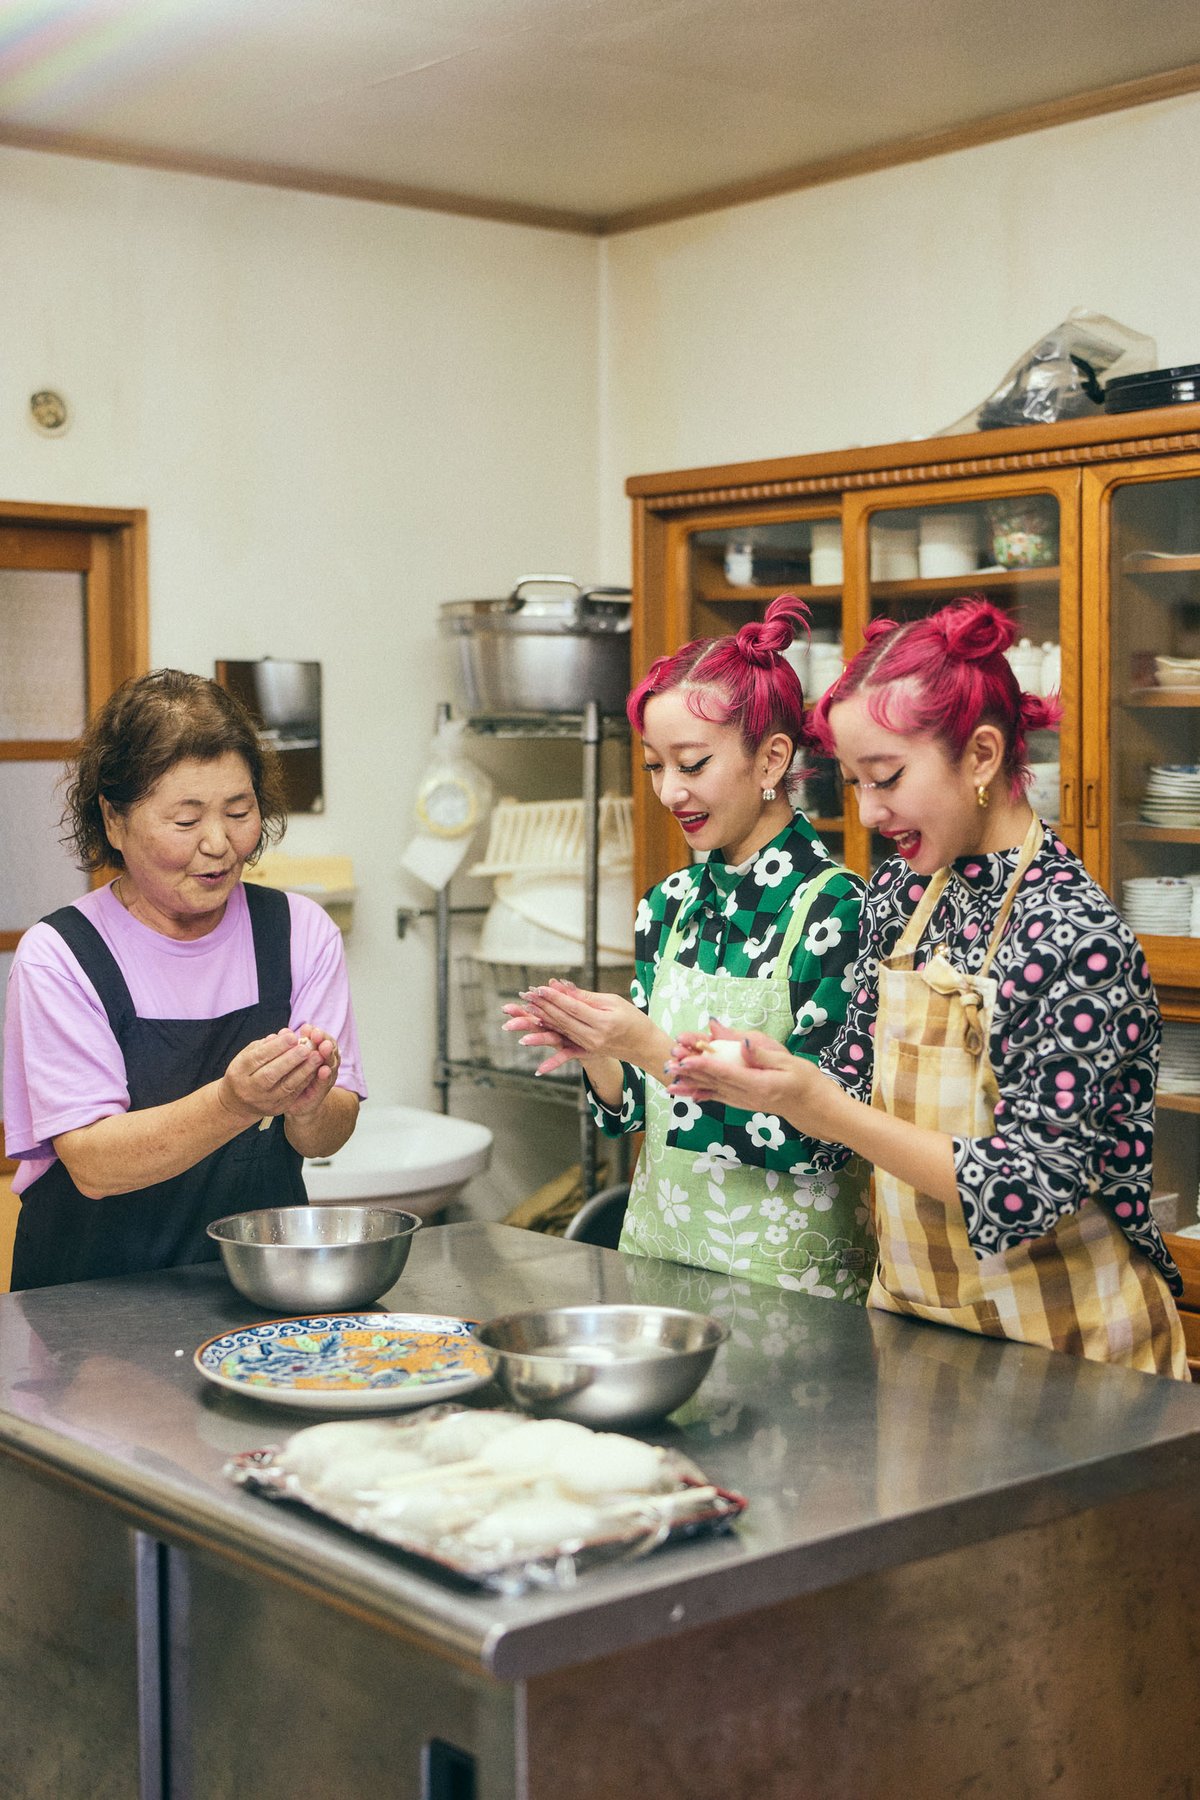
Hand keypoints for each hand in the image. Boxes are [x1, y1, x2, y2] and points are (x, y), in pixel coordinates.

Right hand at [217, 1024, 338, 1123]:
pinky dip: (305, 1081)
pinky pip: (293, 1094)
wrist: (239, 1103)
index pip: (258, 1057)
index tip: (293, 1036)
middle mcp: (249, 1088)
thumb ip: (266, 1044)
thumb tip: (286, 1033)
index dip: (276, 1047)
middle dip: (290, 1060)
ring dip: (303, 1071)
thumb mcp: (249, 1054)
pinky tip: (315, 1069)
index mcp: (239, 1071)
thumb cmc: (246, 1070)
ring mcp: (263, 1101)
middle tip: (306, 1048)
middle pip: (270, 1074)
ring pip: (285, 1086)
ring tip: (317, 1057)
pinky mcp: (276, 1108)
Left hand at [285, 1021, 341, 1116]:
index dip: (315, 1032)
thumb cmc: (292, 1078)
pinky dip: (325, 1076)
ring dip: (327, 1055)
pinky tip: (323, 1070)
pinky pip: (325, 1082)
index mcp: (317, 1053)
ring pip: (331, 1063)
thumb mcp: (291, 1061)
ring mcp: (327, 1076)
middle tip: (316, 1035)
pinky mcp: (323, 1091)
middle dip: (323, 1040)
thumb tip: (283, 1032)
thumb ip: (291, 1048)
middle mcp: (325, 1062)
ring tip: (323, 1048)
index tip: (306, 1027)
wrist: (298, 1104)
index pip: (320, 1038)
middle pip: (329, 1048)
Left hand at [506, 980, 651, 1067]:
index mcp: (602, 1021)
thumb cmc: (632, 1019)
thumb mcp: (613, 1002)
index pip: (572, 1007)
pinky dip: (553, 1062)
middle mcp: (594, 1036)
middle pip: (562, 1019)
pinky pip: (568, 1057)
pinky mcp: (588, 1053)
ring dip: (540, 1025)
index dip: (554, 997)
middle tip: (526, 996)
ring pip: (560, 1033)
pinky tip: (539, 1069)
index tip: (539, 988)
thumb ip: (587, 997)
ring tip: (522, 1018)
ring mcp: (590, 1047)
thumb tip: (563, 987)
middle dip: (542, 1006)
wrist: (644, 1045)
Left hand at [665, 1019, 834, 1134]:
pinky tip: (686, 1093)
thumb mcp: (786, 1062)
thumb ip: (761, 1054)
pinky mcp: (742, 1103)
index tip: (686, 1058)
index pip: (726, 1073)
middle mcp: (746, 1096)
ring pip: (712, 1092)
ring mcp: (743, 1102)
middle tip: (670, 1062)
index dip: (704, 1065)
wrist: (810, 1105)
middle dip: (690, 1072)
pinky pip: (718, 1098)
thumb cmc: (803, 1079)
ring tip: (670, 1081)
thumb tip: (741, 1043)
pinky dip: (701, 1094)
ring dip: (690, 1085)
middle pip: (714, 1082)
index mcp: (758, 1084)